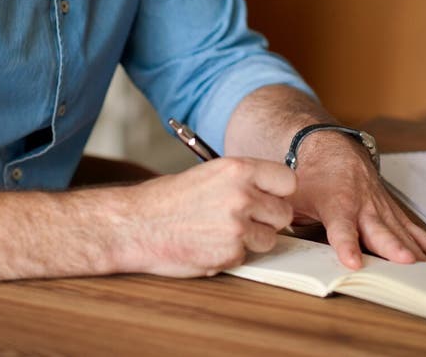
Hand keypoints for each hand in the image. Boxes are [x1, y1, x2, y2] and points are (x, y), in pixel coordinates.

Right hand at [110, 157, 294, 277]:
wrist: (137, 223)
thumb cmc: (169, 198)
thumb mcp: (210, 173)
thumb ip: (243, 181)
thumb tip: (273, 192)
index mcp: (238, 168)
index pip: (288, 180)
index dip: (279, 192)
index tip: (271, 197)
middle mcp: (242, 195)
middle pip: (284, 213)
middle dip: (268, 219)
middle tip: (245, 218)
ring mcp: (237, 226)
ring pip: (269, 238)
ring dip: (251, 239)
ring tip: (221, 230)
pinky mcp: (230, 253)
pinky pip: (246, 256)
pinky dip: (231, 254)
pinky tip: (209, 243)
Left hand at [291, 132, 425, 268]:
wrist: (331, 148)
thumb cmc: (311, 177)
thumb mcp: (292, 194)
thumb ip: (285, 217)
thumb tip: (270, 235)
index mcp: (336, 203)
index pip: (341, 228)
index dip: (346, 244)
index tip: (353, 261)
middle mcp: (362, 206)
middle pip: (379, 230)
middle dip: (392, 246)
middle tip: (405, 261)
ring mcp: (380, 207)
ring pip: (400, 230)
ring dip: (415, 249)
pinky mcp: (392, 210)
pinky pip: (412, 227)